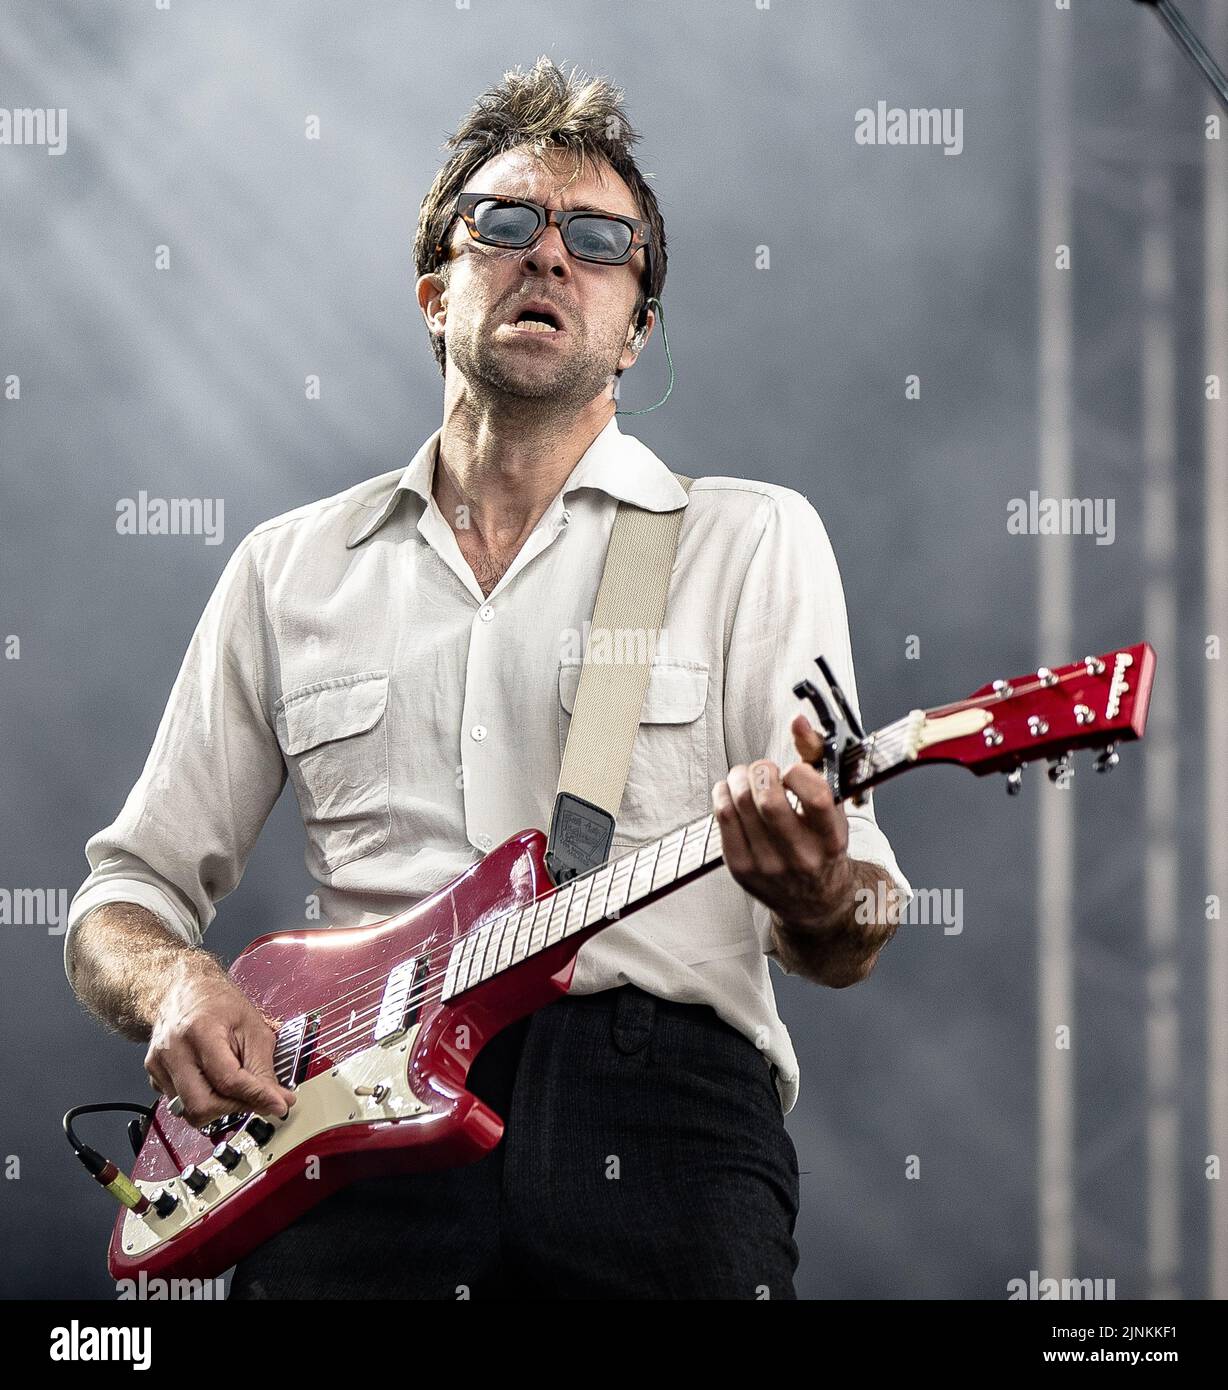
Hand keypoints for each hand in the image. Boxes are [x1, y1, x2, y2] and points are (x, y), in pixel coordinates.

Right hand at [144, 956, 296, 1127]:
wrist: (186, 990)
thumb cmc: (220, 1003)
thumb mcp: (253, 1027)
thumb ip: (263, 1068)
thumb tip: (277, 1101)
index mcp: (200, 1032)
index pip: (228, 1080)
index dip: (256, 1096)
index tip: (279, 1105)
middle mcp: (173, 1051)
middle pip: (202, 1105)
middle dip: (233, 1108)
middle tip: (254, 1099)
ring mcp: (158, 1065)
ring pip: (188, 1111)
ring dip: (218, 1107)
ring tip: (233, 1086)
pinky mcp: (154, 1076)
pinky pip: (180, 1105)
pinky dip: (202, 1100)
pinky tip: (213, 1081)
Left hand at [712, 712, 852, 931]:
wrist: (814, 902)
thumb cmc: (821, 844)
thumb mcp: (832, 806)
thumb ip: (817, 758)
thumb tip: (797, 720)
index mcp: (831, 840)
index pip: (815, 796)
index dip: (798, 772)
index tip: (794, 773)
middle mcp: (801, 857)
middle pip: (767, 798)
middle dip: (761, 770)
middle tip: (763, 770)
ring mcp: (768, 866)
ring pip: (740, 803)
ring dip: (739, 777)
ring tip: (746, 778)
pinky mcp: (741, 868)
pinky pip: (722, 816)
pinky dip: (723, 793)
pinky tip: (732, 793)